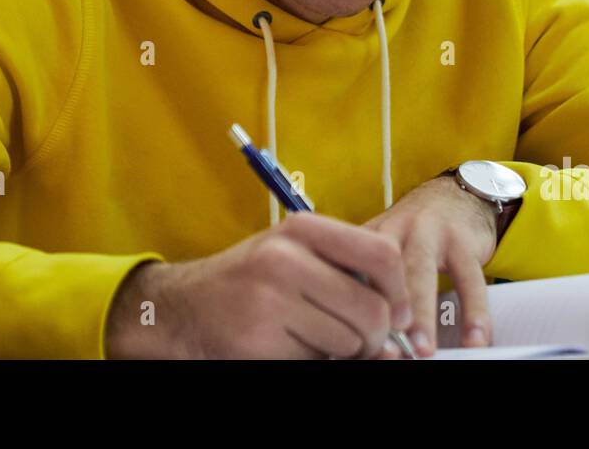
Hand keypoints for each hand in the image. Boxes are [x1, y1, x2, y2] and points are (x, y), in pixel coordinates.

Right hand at [103, 213, 412, 358]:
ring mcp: (269, 299)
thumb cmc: (253, 281)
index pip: (382, 255)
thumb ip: (347, 275)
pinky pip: (317, 361)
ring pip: (349, 342)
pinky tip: (290, 345)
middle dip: (375, 336)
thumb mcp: (297, 256)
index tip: (400, 313)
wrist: (184, 307)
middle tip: (360, 340)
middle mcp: (285, 258)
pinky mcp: (258, 339)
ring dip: (343, 351)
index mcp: (302, 229)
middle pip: (373, 309)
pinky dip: (312, 361)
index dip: (400, 292)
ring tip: (316, 337)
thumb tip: (403, 323)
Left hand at [362, 175, 498, 356]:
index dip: (351, 301)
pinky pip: (470, 279)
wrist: (452, 194)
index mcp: (370, 235)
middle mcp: (396, 230)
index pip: (354, 268)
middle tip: (383, 343)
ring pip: (423, 273)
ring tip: (423, 349)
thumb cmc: (410, 231)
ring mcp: (430, 233)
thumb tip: (341, 321)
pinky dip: (474, 311)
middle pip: (384, 270)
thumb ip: (361, 273)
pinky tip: (476, 337)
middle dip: (383, 309)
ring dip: (423, 314)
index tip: (353, 335)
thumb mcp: (380, 241)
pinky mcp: (463, 241)